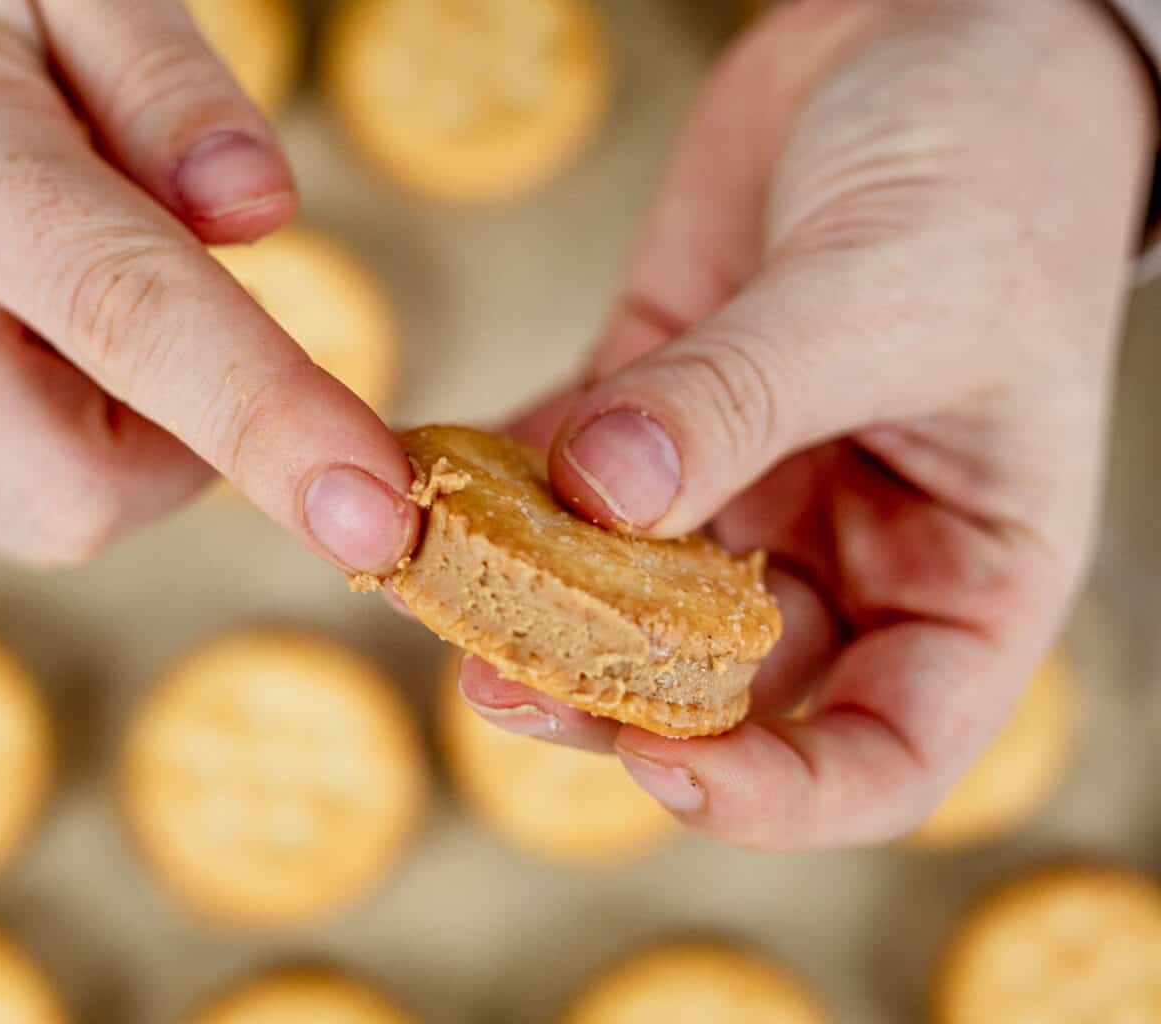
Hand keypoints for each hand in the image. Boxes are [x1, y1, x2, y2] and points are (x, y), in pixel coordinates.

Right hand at [0, 0, 416, 569]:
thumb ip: (174, 92)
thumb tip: (259, 214)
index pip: (132, 317)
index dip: (270, 424)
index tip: (380, 509)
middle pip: (86, 486)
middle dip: (181, 430)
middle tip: (156, 291)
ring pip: (42, 511)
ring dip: (110, 431)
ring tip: (57, 286)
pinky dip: (43, 439)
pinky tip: (4, 324)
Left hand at [459, 0, 1154, 848]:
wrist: (938, 32)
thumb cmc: (993, 167)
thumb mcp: (891, 292)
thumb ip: (744, 400)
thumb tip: (599, 499)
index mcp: (964, 573)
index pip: (885, 752)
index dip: (781, 795)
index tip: (669, 769)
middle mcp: (848, 547)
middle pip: (723, 684)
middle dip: (611, 695)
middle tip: (503, 678)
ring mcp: (743, 480)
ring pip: (625, 586)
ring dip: (529, 594)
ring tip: (440, 581)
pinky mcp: (652, 404)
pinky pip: (562, 468)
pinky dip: (495, 481)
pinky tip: (429, 480)